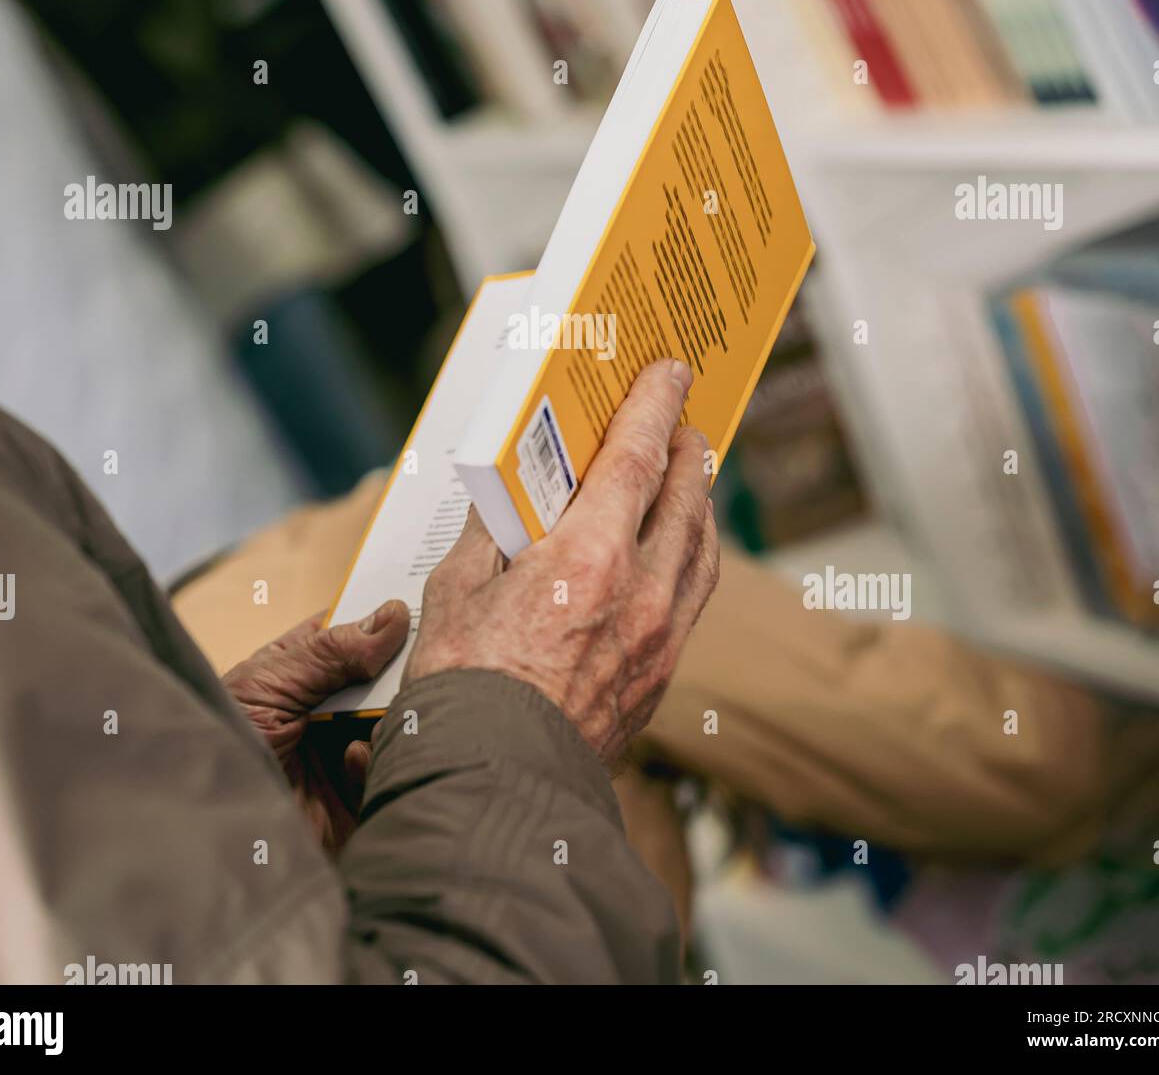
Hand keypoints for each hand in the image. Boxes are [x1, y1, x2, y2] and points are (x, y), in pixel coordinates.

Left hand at [223, 604, 408, 848]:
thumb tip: (394, 614)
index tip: (415, 598)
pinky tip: (350, 759)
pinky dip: (375, 756)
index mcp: (300, 670)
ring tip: (384, 705)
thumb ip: (331, 651)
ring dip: (392, 709)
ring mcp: (343, 751)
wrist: (207, 836)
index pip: (351, 631)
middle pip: (383, 673)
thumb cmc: (219, 745)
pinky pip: (389, 765)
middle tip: (421, 652)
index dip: (383, 614)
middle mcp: (327, 708)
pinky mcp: (357, 796)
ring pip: (394, 717)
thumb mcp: (269, 685)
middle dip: (400, 663)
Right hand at [406, 358, 718, 766]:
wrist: (494, 785)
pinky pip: (694, 597)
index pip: (638, 458)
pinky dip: (693, 557)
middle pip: (686, 498)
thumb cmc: (463, 687)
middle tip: (683, 422)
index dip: (655, 406)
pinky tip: (677, 554)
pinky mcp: (662, 675)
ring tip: (687, 480)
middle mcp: (642, 591)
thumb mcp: (457, 592)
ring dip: (698, 504)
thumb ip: (486, 536)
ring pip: (701, 549)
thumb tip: (503, 503)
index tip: (669, 373)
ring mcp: (661, 637)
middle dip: (687, 451)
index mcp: (589, 556)